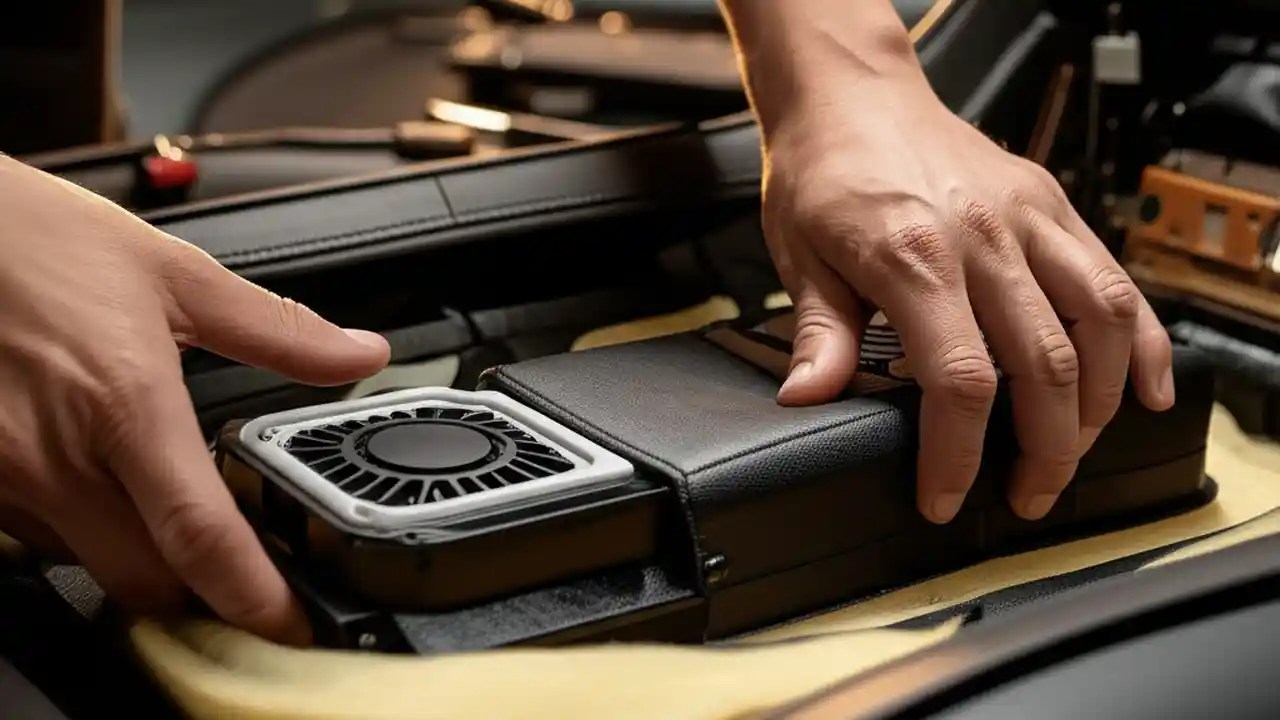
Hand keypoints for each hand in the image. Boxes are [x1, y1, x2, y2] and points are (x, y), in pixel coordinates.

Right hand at [0, 156, 388, 642]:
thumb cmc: (33, 239)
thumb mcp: (172, 274)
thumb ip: (276, 330)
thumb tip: (358, 353)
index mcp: (125, 404)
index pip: (199, 535)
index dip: (252, 595)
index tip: (290, 622)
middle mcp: (55, 456)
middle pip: (146, 579)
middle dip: (200, 586)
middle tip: (238, 559)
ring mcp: (2, 475)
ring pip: (87, 562)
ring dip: (136, 551)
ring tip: (161, 497)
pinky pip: (34, 535)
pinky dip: (80, 523)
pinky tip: (96, 473)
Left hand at [761, 73, 1173, 523]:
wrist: (853, 95)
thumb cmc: (825, 172)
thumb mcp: (800, 255)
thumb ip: (820, 333)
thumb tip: (808, 399)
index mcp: (915, 256)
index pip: (959, 381)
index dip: (958, 455)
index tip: (945, 498)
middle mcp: (984, 237)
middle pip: (1044, 366)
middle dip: (1044, 451)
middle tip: (1025, 496)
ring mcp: (1029, 219)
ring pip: (1100, 324)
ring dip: (1096, 407)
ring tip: (1069, 455)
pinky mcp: (1053, 206)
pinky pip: (1116, 278)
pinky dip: (1142, 340)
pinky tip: (1145, 389)